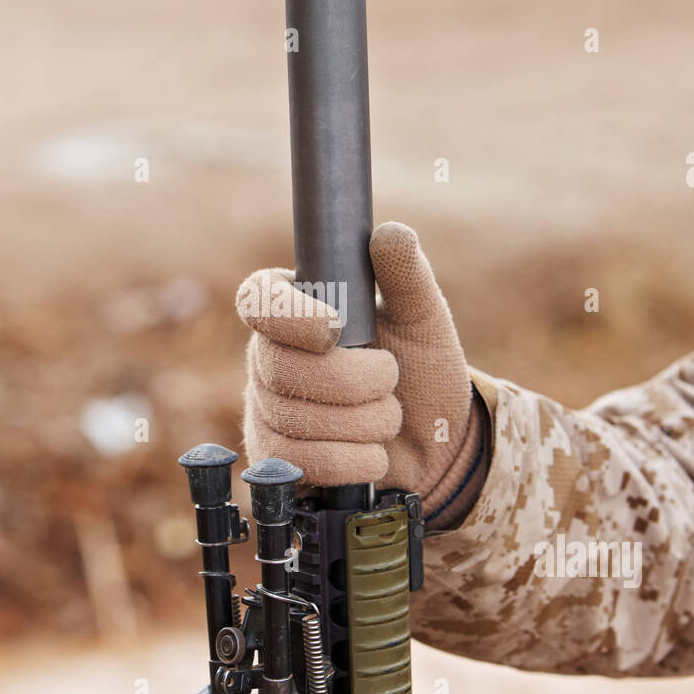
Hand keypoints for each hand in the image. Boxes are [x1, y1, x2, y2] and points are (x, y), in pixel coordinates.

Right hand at [236, 222, 486, 516]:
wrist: (435, 444)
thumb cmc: (423, 371)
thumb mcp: (425, 319)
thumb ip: (407, 276)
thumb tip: (390, 232)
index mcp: (297, 308)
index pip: (258, 300)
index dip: (288, 316)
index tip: (334, 329)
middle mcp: (270, 355)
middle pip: (279, 367)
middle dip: (351, 382)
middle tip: (391, 379)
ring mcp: (267, 407)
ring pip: (292, 417)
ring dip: (361, 423)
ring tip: (389, 417)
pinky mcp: (275, 456)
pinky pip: (296, 461)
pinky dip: (349, 461)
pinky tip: (374, 454)